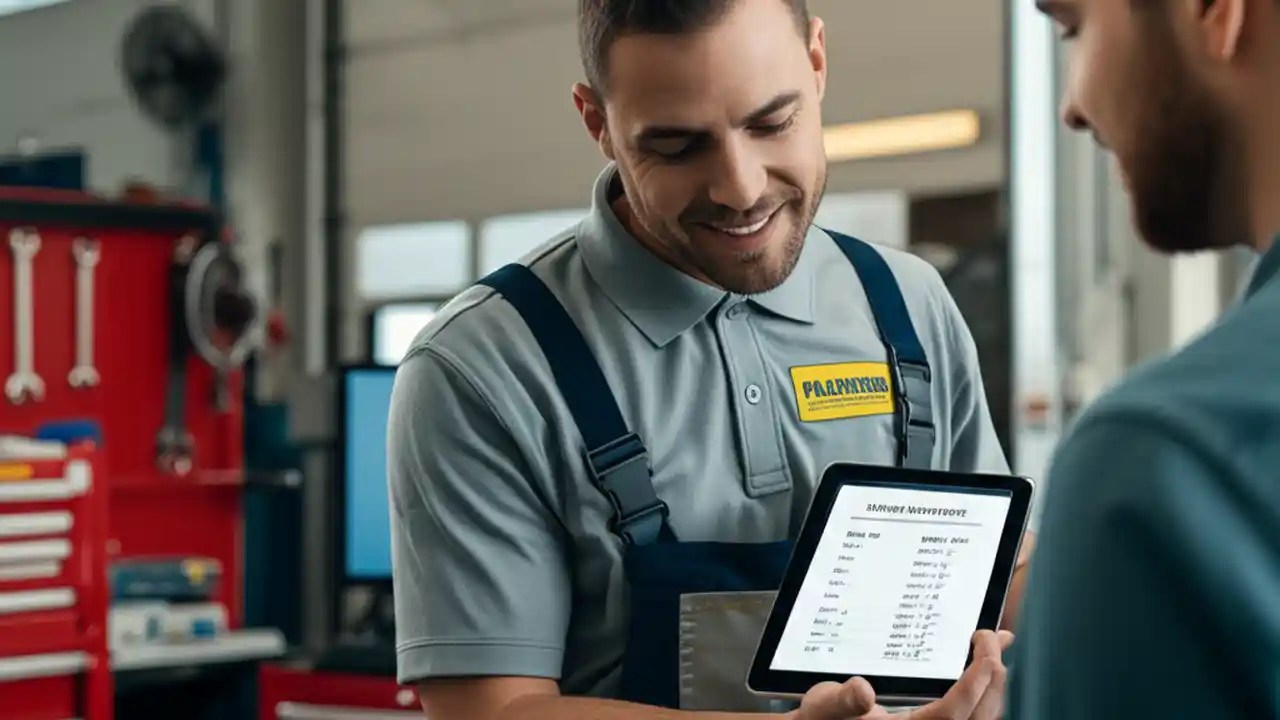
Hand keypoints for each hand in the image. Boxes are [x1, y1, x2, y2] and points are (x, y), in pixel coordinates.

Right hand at [790, 630, 1013, 719]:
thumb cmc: (823, 718)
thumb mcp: (824, 705)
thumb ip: (843, 700)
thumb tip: (863, 691)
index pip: (951, 714)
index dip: (972, 684)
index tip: (982, 649)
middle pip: (979, 717)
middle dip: (992, 678)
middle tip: (991, 640)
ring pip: (982, 718)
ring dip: (992, 685)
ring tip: (993, 649)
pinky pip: (971, 714)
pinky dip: (983, 691)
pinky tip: (983, 668)